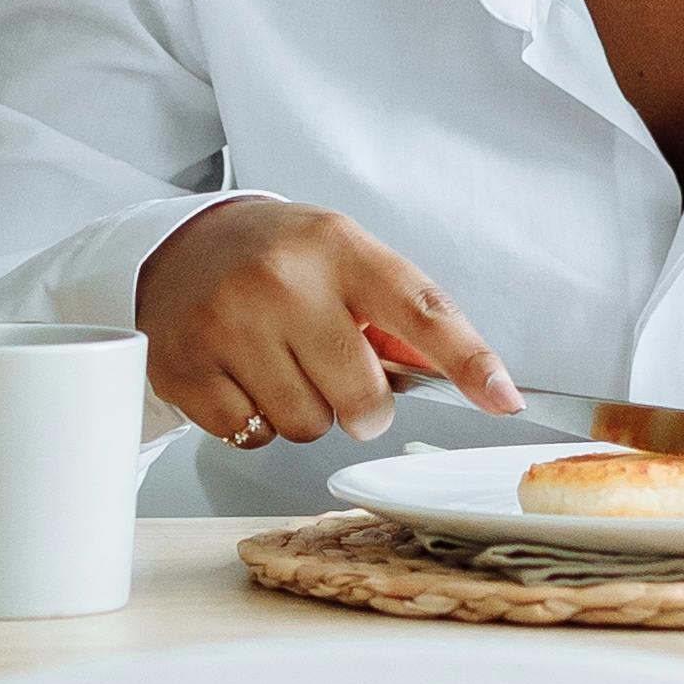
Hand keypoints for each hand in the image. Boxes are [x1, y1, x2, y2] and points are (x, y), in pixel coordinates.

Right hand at [139, 195, 522, 447]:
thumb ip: (405, 315)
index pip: (420, 310)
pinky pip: (252, 435)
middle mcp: (282, 281)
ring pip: (307, 425)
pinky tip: (243, 378)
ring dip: (305, 412)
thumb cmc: (278, 258)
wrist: (179, 248)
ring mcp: (229, 326)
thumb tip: (477, 379)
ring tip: (280, 365)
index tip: (504, 399)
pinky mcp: (187, 368)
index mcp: (337, 248)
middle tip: (336, 373)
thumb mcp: (344, 259)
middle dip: (362, 404)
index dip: (468, 360)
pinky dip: (255, 422)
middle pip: (362, 397)